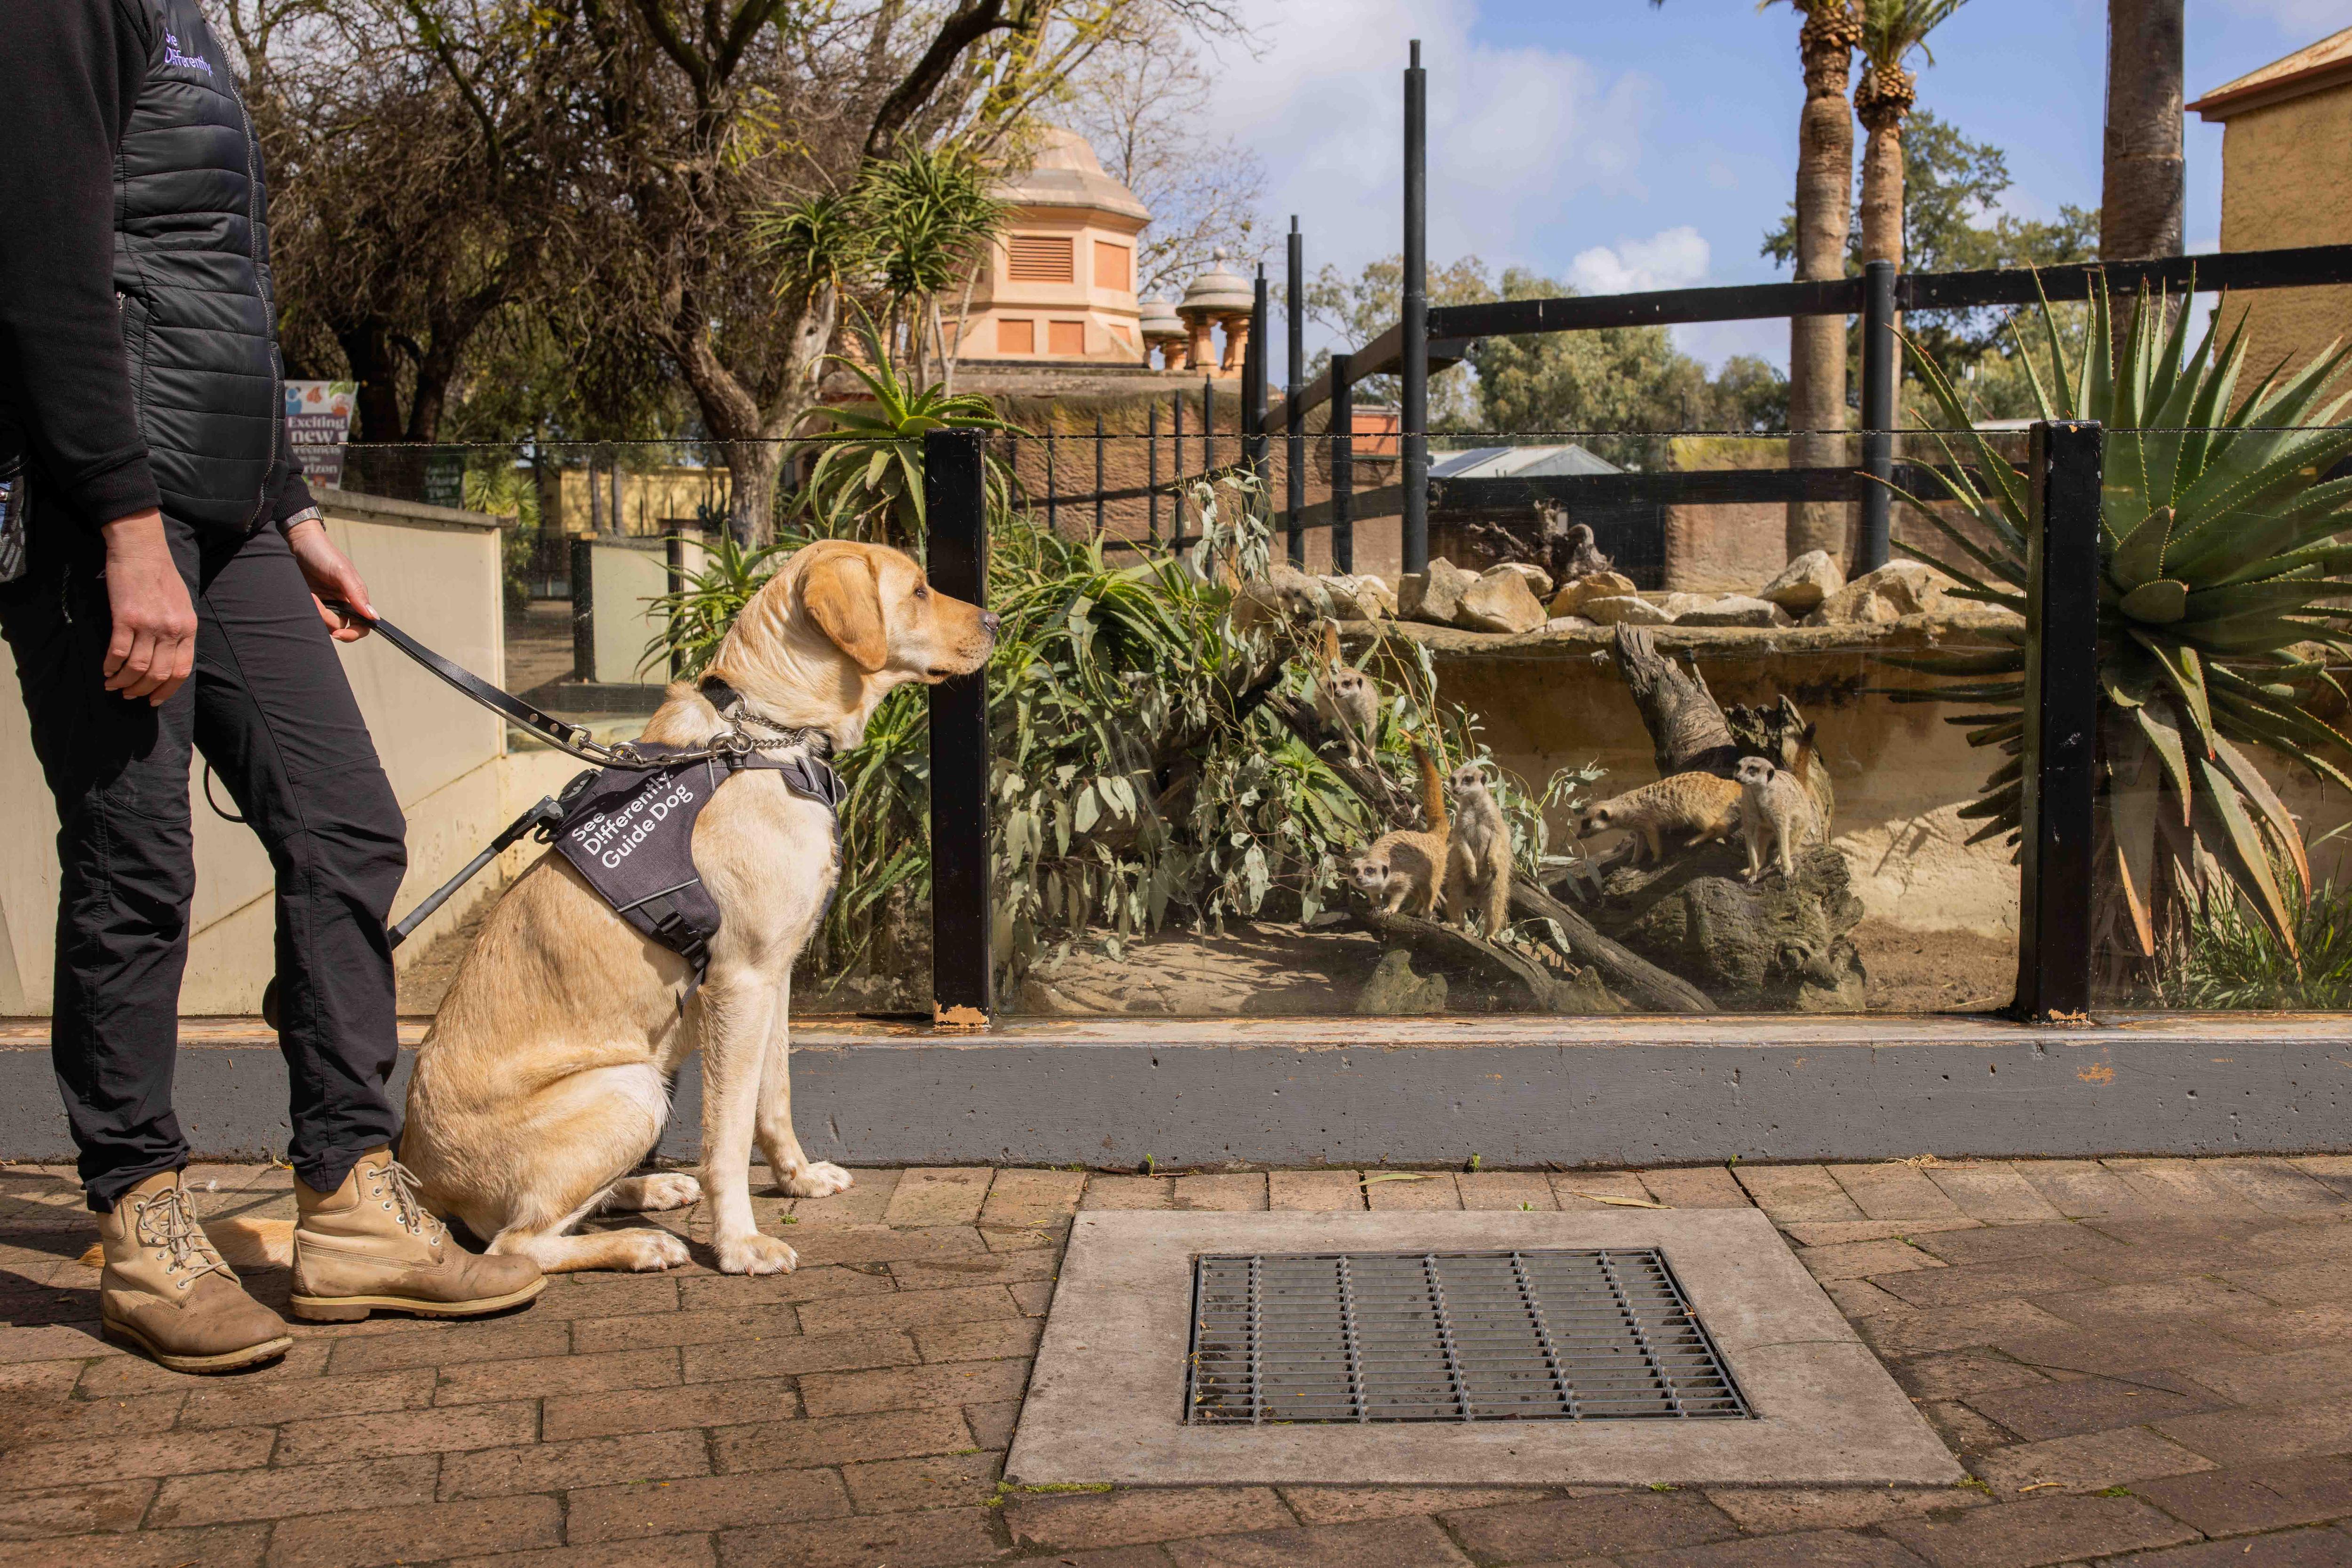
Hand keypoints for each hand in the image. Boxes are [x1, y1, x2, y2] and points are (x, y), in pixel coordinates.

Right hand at [100, 510, 195, 705]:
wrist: (142, 550)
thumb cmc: (161, 576)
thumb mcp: (182, 605)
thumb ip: (179, 631)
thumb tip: (170, 656)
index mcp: (188, 629)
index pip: (181, 671)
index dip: (166, 690)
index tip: (153, 700)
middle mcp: (172, 630)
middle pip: (158, 674)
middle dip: (142, 690)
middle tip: (128, 695)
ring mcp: (149, 625)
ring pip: (137, 667)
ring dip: (123, 681)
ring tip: (113, 685)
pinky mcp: (126, 618)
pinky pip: (118, 652)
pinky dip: (111, 665)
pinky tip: (106, 669)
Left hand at [284, 517, 373, 641]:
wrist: (295, 539)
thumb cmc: (321, 551)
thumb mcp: (341, 572)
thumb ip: (357, 594)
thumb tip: (374, 617)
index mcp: (355, 596)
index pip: (362, 624)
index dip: (353, 633)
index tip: (339, 634)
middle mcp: (342, 602)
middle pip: (339, 626)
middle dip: (327, 619)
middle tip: (315, 602)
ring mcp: (325, 602)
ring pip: (323, 622)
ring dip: (315, 612)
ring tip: (308, 594)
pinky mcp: (310, 601)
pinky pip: (310, 615)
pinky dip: (306, 609)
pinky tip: (304, 595)